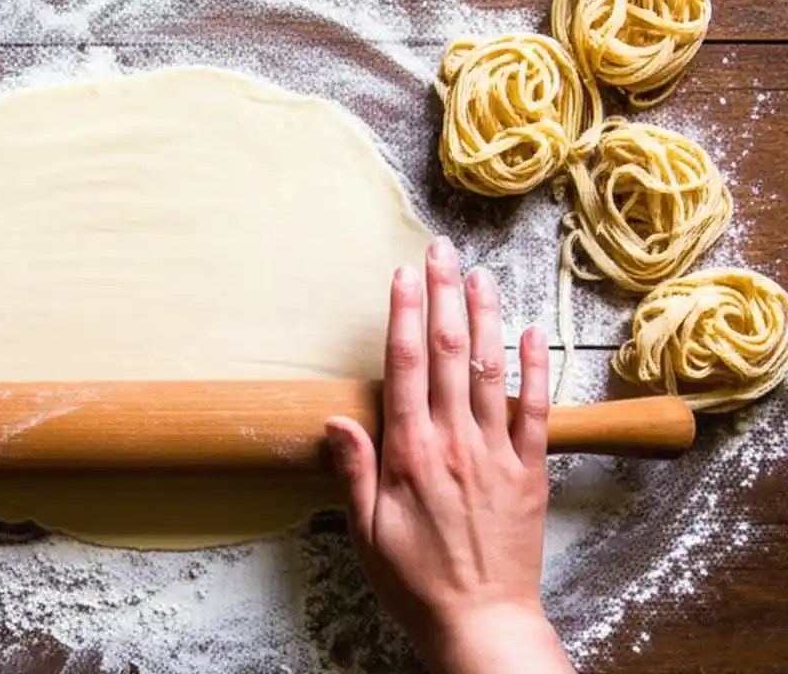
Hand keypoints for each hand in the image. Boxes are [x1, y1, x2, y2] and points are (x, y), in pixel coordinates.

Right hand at [326, 238, 571, 672]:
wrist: (481, 622)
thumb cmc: (415, 580)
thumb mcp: (365, 531)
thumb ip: (353, 471)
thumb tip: (336, 419)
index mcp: (410, 453)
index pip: (406, 366)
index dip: (405, 314)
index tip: (403, 276)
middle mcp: (455, 442)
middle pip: (451, 353)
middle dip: (444, 296)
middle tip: (440, 251)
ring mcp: (497, 453)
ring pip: (492, 370)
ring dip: (486, 317)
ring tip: (480, 274)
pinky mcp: (530, 471)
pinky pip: (536, 411)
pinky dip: (535, 369)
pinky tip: (531, 333)